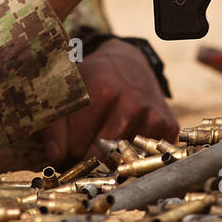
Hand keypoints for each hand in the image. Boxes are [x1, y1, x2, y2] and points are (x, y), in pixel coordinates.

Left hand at [38, 38, 177, 165]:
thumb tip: (55, 156)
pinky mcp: (168, 125)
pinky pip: (146, 156)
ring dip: (112, 158)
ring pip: (125, 159)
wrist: (128, 62)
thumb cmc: (92, 80)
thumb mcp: (66, 92)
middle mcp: (132, 103)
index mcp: (103, 91)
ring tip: (105, 140)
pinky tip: (127, 137)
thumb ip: (53, 125)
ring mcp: (153, 115)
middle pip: (103, 156)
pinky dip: (134, 153)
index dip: (68, 152)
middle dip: (89, 158)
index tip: (66, 148)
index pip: (77, 147)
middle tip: (83, 149)